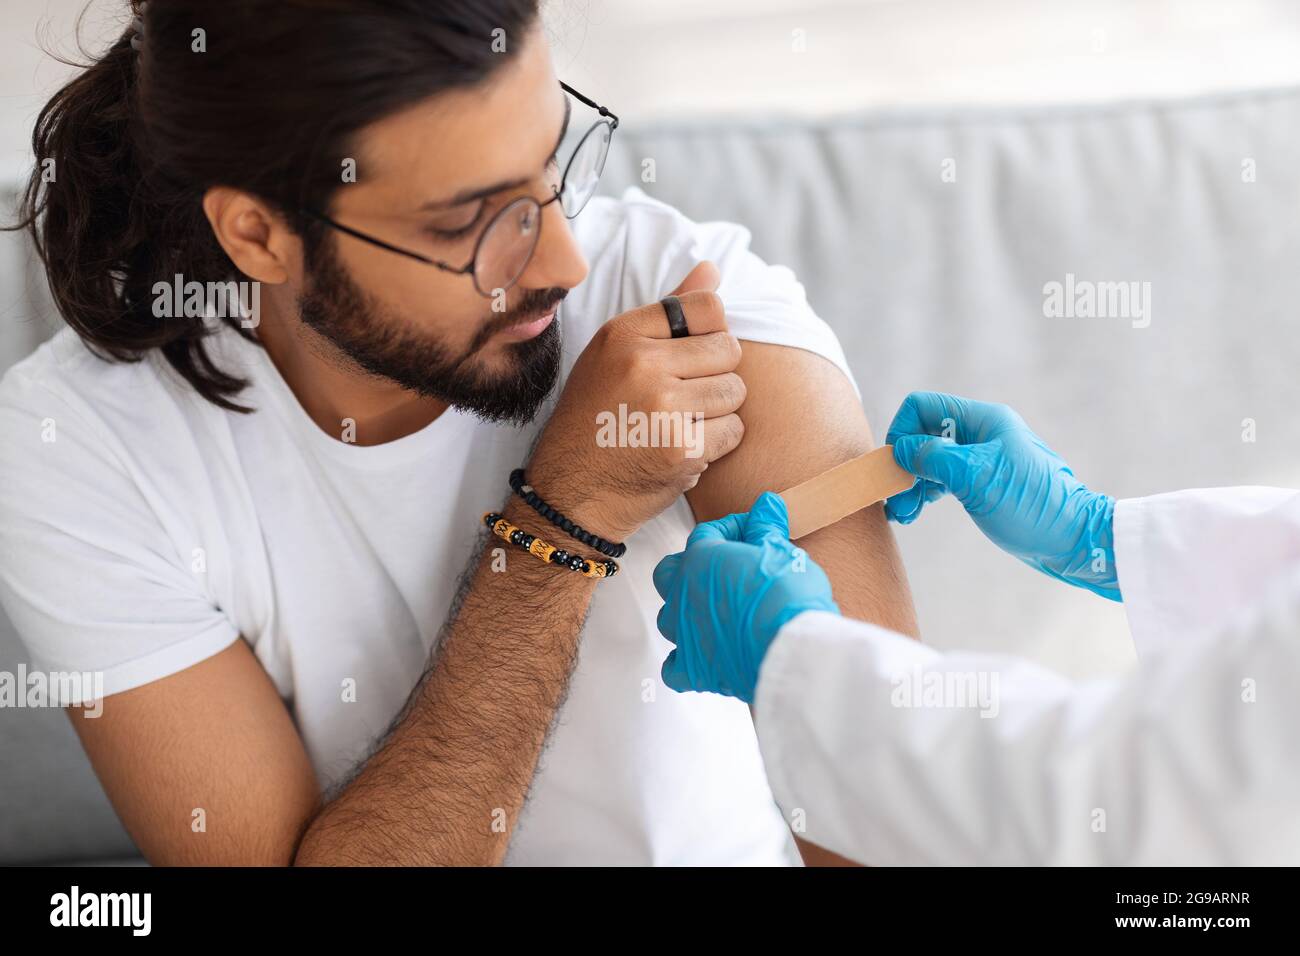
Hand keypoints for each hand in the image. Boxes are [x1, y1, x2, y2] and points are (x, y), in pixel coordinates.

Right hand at [528, 261, 746, 541]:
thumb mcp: (614, 356)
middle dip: (716, 375)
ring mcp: (662, 406)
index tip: (690, 357)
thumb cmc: (595, 421)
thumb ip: (667, 312)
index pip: (707, 306)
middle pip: (729, 350)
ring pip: (735, 392)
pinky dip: (716, 444)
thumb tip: (713, 268)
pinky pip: (733, 431)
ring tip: (680, 423)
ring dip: (718, 412)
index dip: (710, 333)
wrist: (571, 493)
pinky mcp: (681, 447)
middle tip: (684, 398)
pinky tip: (682, 449)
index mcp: (623, 333)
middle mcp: (641, 363)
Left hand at [653, 492, 839, 703]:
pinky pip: (673, 667)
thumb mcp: (780, 551)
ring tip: (716, 612)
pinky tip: (704, 655)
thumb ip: (766, 527)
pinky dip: (684, 662)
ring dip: (686, 612)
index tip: (751, 533)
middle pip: (669, 572)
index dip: (732, 529)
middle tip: (722, 570)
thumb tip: (766, 505)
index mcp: (701, 559)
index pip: (708, 533)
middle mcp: (683, 593)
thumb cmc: (785, 597)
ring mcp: (683, 632)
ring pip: (668, 617)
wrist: (789, 647)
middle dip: (689, 567)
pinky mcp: (693, 668)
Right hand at [884, 391, 1119, 599]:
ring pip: (930, 459)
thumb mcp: (976, 477)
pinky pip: (942, 479)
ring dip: (911, 483)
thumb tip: (902, 449)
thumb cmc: (1030, 505)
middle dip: (904, 464)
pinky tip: (914, 512)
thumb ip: (934, 457)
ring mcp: (980, 459)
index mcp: (983, 420)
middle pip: (923, 434)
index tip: (897, 467)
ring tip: (902, 514)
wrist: (1072, 540)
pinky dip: (925, 493)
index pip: (923, 407)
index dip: (902, 432)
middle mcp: (980, 434)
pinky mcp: (981, 483)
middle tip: (896, 499)